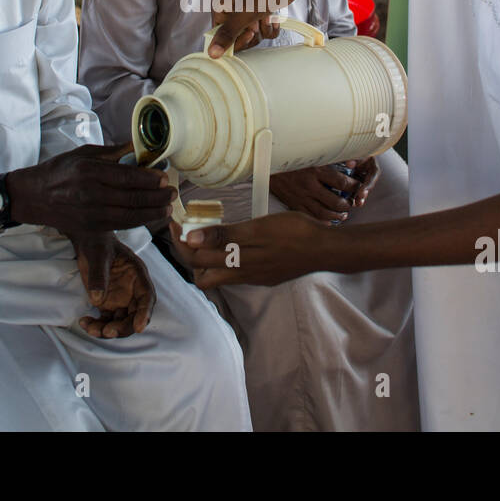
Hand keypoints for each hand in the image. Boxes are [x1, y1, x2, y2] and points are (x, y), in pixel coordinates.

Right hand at [10, 142, 173, 234]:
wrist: (34, 196)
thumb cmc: (60, 171)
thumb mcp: (84, 153)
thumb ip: (113, 152)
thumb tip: (140, 147)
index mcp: (89, 171)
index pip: (126, 177)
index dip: (149, 179)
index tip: (164, 177)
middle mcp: (90, 194)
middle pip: (132, 198)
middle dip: (157, 196)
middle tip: (173, 192)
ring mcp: (90, 214)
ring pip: (130, 215)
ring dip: (153, 212)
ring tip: (167, 206)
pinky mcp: (90, 227)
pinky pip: (121, 225)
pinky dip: (139, 221)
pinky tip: (151, 215)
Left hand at [71, 232, 155, 337]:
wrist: (88, 243)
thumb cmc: (98, 244)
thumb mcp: (99, 255)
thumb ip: (99, 275)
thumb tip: (98, 300)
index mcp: (137, 275)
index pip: (147, 297)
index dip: (144, 313)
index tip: (139, 327)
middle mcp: (132, 291)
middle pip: (134, 314)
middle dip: (123, 327)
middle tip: (107, 332)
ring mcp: (120, 299)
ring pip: (120, 321)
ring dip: (108, 329)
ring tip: (91, 328)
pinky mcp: (107, 304)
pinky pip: (105, 320)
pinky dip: (96, 325)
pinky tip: (85, 322)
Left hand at [169, 211, 330, 287]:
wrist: (324, 248)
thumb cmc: (294, 233)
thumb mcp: (257, 228)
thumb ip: (224, 236)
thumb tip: (192, 240)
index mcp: (237, 262)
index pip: (195, 260)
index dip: (180, 243)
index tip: (175, 224)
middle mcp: (242, 274)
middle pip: (202, 274)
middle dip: (188, 253)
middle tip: (185, 230)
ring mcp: (254, 277)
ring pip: (219, 276)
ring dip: (206, 260)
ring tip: (205, 237)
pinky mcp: (265, 276)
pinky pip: (236, 274)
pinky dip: (226, 260)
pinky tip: (231, 244)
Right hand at [208, 0, 300, 56]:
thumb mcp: (245, 14)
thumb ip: (228, 34)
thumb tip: (212, 53)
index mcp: (221, 9)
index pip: (220, 37)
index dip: (235, 41)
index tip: (249, 34)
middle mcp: (231, 12)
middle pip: (237, 40)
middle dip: (252, 35)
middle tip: (257, 23)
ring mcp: (246, 14)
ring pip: (252, 37)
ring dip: (263, 31)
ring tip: (266, 15)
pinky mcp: (259, 15)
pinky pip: (263, 33)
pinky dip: (270, 28)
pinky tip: (273, 17)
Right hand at [268, 158, 380, 224]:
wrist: (267, 164)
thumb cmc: (292, 157)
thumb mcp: (312, 154)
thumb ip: (332, 158)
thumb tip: (352, 163)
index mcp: (315, 171)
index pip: (341, 183)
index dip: (353, 187)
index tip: (357, 187)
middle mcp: (309, 186)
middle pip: (335, 202)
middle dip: (347, 205)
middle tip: (351, 203)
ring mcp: (301, 197)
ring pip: (324, 213)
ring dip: (337, 215)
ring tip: (343, 214)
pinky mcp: (293, 204)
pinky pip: (310, 217)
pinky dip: (322, 221)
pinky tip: (329, 220)